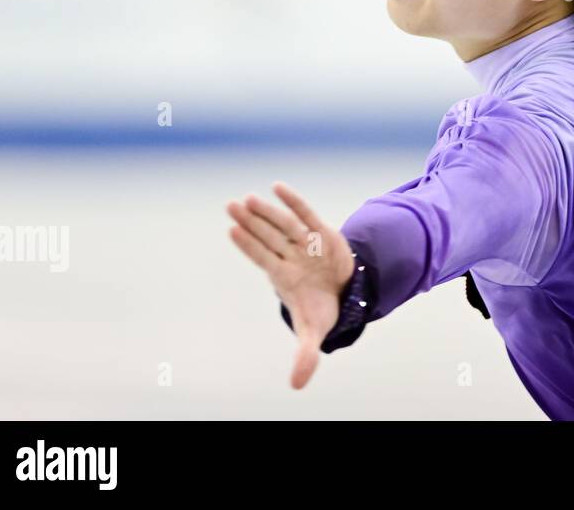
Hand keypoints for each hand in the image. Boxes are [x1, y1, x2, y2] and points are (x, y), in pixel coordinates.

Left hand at [226, 182, 354, 389]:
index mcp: (284, 278)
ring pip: (283, 224)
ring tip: (247, 199)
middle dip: (251, 223)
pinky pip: (306, 214)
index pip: (263, 258)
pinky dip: (294, 201)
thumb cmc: (321, 310)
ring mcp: (304, 243)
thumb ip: (306, 354)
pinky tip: (278, 187)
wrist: (344, 292)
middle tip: (230, 206)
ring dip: (267, 211)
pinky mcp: (321, 232)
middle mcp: (290, 257)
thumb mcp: (315, 332)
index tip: (231, 231)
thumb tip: (297, 385)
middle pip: (268, 237)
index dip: (249, 245)